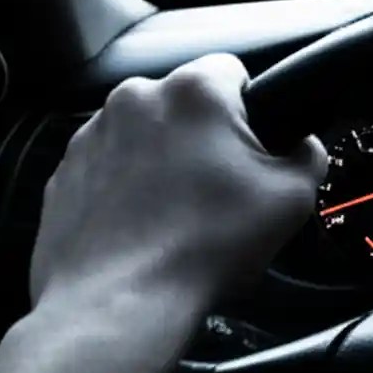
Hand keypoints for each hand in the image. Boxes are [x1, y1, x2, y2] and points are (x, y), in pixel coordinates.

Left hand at [30, 54, 326, 310]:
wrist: (118, 302)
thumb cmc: (205, 247)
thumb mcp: (291, 199)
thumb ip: (308, 155)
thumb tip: (303, 146)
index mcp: (194, 91)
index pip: (233, 70)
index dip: (250, 109)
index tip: (251, 150)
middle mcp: (136, 98)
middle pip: (185, 105)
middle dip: (204, 138)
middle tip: (220, 192)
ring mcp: (91, 134)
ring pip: (144, 135)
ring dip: (162, 163)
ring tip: (177, 218)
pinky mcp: (63, 172)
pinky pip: (107, 168)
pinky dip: (124, 190)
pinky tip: (142, 230)